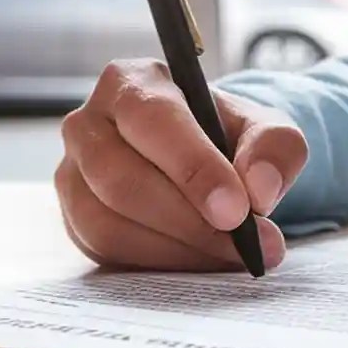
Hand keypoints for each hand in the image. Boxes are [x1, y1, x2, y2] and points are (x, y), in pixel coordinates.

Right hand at [56, 59, 306, 270]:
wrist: (203, 163)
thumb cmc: (226, 137)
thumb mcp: (266, 129)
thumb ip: (275, 148)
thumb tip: (259, 189)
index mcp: (132, 82)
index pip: (151, 120)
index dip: (193, 168)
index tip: (237, 210)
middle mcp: (88, 123)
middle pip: (122, 180)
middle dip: (189, 221)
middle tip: (245, 244)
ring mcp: (72, 174)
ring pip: (108, 223)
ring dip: (177, 249)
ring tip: (232, 255)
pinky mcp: (73, 219)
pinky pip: (106, 251)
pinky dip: (159, 264)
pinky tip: (201, 260)